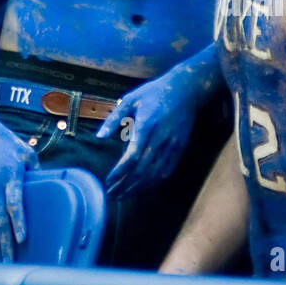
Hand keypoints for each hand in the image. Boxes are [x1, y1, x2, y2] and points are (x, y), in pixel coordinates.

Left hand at [98, 69, 197, 198]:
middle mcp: (161, 138)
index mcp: (147, 124)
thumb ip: (114, 118)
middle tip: (112, 194)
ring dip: (139, 187)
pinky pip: (167, 170)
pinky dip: (154, 182)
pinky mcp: (180, 147)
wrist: (186, 89)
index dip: (120, 171)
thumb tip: (99, 136)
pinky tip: (144, 187)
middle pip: (143, 169)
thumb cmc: (154, 92)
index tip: (108, 181)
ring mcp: (173, 144)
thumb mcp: (131, 99)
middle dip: (126, 185)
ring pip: (155, 173)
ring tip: (124, 195)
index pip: (132, 155)